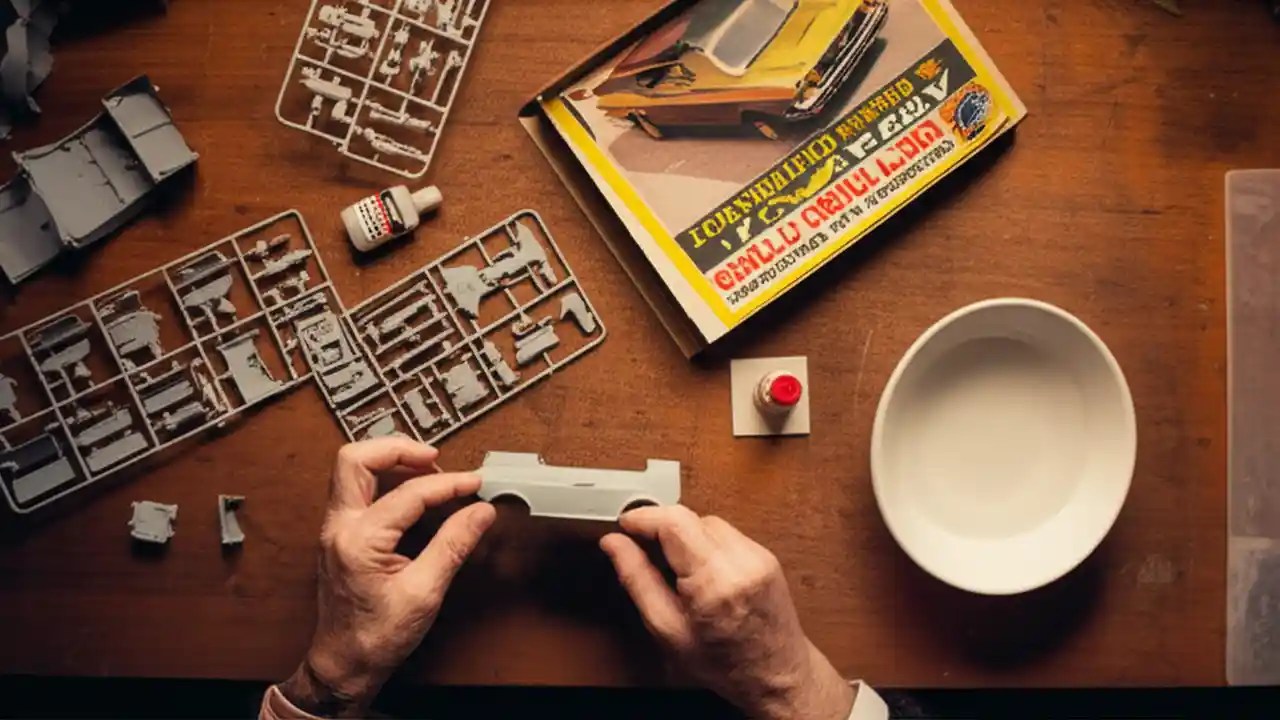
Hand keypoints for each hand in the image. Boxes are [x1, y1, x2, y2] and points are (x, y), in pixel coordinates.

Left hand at [281, 439, 495, 716]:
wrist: (344, 664)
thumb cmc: (377, 637)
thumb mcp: (425, 593)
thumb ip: (453, 545)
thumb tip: (480, 512)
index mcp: (358, 540)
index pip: (408, 493)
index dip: (447, 484)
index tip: (473, 484)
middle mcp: (338, 527)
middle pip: (355, 459)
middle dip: (397, 449)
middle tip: (434, 457)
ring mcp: (334, 529)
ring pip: (350, 470)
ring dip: (387, 460)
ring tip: (426, 468)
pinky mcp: (338, 535)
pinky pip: (355, 490)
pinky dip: (382, 479)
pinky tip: (409, 491)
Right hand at [601, 507, 853, 719]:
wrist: (777, 675)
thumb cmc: (725, 664)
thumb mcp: (668, 630)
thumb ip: (638, 580)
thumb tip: (614, 545)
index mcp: (714, 583)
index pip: (675, 522)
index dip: (644, 516)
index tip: (624, 524)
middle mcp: (741, 562)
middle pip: (690, 517)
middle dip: (661, 527)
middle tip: (642, 548)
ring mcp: (758, 556)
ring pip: (707, 522)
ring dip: (684, 535)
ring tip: (675, 567)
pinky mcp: (766, 555)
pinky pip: (726, 533)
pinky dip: (705, 543)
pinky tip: (701, 570)